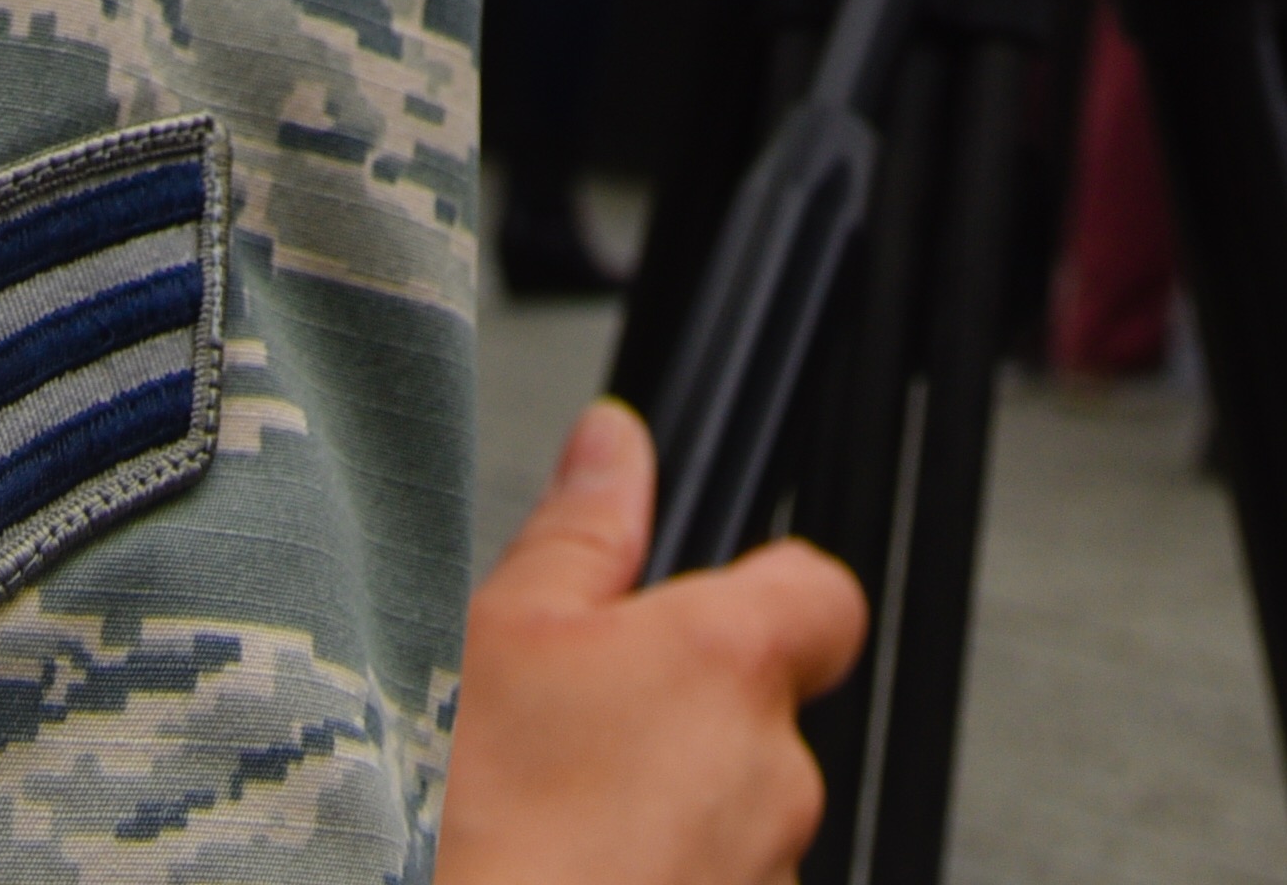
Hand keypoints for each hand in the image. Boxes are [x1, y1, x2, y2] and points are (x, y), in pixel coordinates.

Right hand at [434, 397, 860, 884]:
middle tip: (576, 753)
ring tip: (557, 844)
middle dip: (685, 734)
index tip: (698, 621)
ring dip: (673, 832)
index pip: (821, 598)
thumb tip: (615, 445)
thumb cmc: (465, 821)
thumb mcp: (498, 636)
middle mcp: (774, 779)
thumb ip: (580, 531)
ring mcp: (763, 884)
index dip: (770, 600)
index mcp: (728, 666)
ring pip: (734, 833)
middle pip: (761, 728)